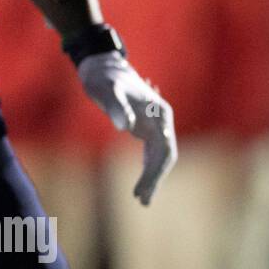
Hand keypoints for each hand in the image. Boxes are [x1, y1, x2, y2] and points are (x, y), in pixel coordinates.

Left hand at [78, 52, 177, 204]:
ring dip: (153, 177)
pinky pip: (151, 153)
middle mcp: (162, 121)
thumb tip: (124, 127)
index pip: (164, 148)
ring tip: (142, 200)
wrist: (103, 67)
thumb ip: (116, 107)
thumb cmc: (104, 78)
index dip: (154, 171)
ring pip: (160, 156)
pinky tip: (141, 184)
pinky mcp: (145, 128)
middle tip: (142, 200)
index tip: (141, 189)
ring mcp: (155, 124)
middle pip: (165, 155)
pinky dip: (147, 169)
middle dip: (155, 178)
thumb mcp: (107, 91)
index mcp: (159, 113)